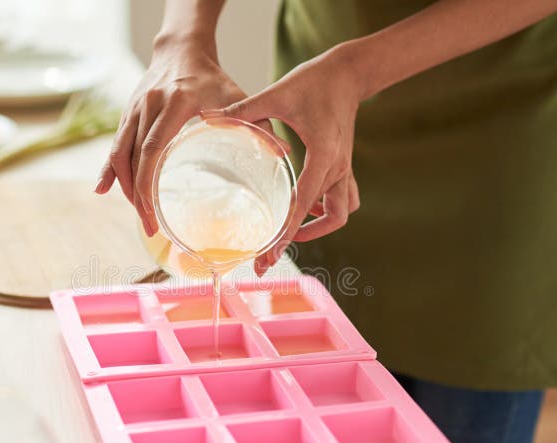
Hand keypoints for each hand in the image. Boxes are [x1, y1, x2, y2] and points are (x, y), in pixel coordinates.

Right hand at [95, 36, 250, 235]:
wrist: (181, 48)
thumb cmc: (212, 76)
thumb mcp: (237, 94)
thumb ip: (258, 123)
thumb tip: (284, 154)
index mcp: (175, 103)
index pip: (153, 150)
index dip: (149, 186)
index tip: (154, 214)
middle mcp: (148, 105)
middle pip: (133, 158)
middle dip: (138, 197)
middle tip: (150, 227)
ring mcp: (133, 109)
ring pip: (119, 154)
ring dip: (126, 188)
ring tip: (140, 214)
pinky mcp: (127, 113)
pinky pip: (115, 146)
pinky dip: (109, 170)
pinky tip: (103, 189)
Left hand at [220, 43, 363, 275]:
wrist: (349, 73)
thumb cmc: (314, 81)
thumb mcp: (276, 93)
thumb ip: (243, 110)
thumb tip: (207, 118)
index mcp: (324, 153)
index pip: (304, 202)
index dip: (286, 231)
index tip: (269, 254)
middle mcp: (339, 167)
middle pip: (329, 219)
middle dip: (300, 239)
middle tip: (269, 256)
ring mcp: (345, 168)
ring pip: (340, 213)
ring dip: (319, 228)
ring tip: (288, 236)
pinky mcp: (344, 166)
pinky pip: (342, 200)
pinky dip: (325, 211)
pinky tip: (304, 211)